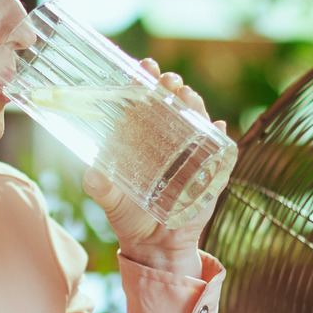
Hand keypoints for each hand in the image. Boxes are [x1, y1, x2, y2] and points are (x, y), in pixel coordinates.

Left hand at [84, 59, 225, 278]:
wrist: (154, 246)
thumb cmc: (129, 217)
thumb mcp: (111, 201)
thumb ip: (100, 187)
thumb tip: (92, 173)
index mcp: (142, 139)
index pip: (145, 102)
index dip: (145, 82)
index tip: (144, 66)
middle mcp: (168, 142)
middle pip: (172, 105)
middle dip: (171, 87)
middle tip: (167, 81)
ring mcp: (191, 155)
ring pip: (196, 122)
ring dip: (195, 107)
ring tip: (188, 97)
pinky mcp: (209, 173)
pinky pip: (219, 152)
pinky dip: (219, 139)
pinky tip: (217, 128)